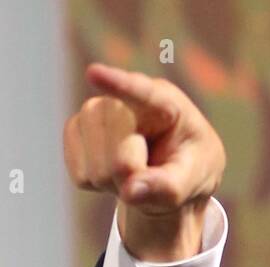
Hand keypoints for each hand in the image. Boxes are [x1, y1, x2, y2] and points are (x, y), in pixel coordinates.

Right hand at [62, 63, 225, 260]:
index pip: (140, 93)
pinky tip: (117, 173)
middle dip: (135, 175)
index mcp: (165, 102)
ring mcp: (93, 113)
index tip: (94, 73)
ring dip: (118, 184)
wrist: (171, 174)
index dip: (117, 84)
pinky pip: (81, 176)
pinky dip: (101, 186)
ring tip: (138, 172)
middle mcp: (122, 100)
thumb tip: (130, 191)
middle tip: (156, 174)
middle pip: (116, 153)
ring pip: (96, 169)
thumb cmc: (190, 168)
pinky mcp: (74, 132)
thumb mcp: (195, 178)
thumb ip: (170, 186)